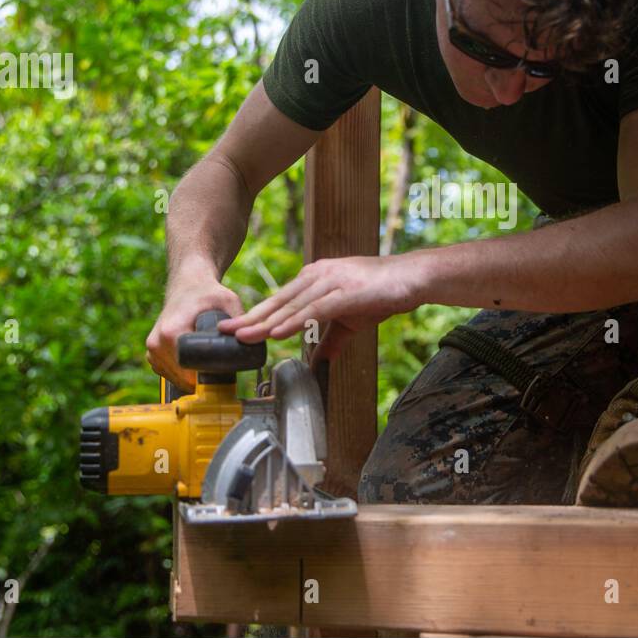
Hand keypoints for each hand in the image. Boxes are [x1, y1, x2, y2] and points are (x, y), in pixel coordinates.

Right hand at [145, 275, 243, 390]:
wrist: (188, 286)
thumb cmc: (208, 293)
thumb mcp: (228, 301)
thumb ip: (239, 320)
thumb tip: (248, 339)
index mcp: (171, 332)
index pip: (189, 372)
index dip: (208, 376)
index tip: (222, 371)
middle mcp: (156, 343)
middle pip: (184, 379)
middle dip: (204, 378)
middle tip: (221, 366)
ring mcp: (152, 351)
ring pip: (177, 379)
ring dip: (193, 377)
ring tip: (208, 360)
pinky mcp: (152, 355)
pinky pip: (171, 374)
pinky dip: (184, 373)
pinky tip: (196, 360)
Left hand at [218, 255, 422, 362]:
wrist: (413, 278)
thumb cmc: (383, 294)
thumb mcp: (350, 320)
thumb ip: (330, 339)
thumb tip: (317, 361)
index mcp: (315, 279)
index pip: (280, 301)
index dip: (256, 316)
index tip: (234, 329)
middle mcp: (318, 275)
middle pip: (278, 301)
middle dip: (250, 318)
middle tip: (224, 332)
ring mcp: (331, 282)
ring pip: (291, 305)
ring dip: (266, 322)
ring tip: (244, 336)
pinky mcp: (346, 291)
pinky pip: (315, 309)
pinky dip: (294, 321)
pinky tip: (278, 332)